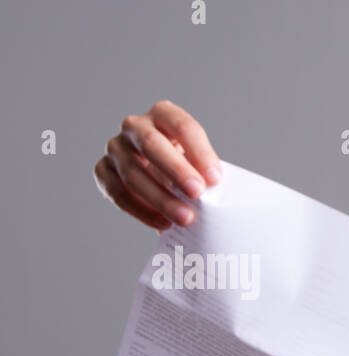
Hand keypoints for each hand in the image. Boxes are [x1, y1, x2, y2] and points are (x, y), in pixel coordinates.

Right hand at [93, 100, 222, 231]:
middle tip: (198, 193)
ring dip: (160, 197)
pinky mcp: (103, 171)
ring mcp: (115, 148)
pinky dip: (141, 210)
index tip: (215, 178)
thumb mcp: (199, 165)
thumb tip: (219, 192)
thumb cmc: (189, 170)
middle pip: (152, 144)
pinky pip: (117, 191)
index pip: (181, 126)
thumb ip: (207, 173)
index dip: (199, 152)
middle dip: (176, 170)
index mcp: (163, 114)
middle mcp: (134, 126)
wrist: (165, 183)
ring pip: (132, 172)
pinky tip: (163, 223)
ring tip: (185, 218)